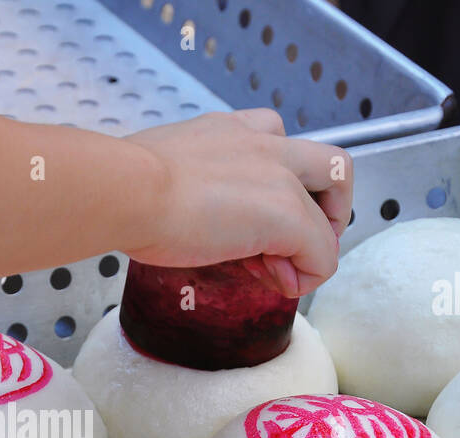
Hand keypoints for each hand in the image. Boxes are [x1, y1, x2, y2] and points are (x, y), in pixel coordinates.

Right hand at [124, 108, 351, 296]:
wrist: (122, 192)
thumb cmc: (121, 187)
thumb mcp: (153, 175)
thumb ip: (175, 187)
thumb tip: (163, 219)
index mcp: (226, 131)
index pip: (274, 143)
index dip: (274, 186)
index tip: (244, 223)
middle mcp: (261, 141)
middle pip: (328, 161)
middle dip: (326, 205)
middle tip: (295, 242)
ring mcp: (279, 174)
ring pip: (338, 194)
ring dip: (321, 237)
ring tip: (284, 268)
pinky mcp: (286, 213)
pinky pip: (323, 250)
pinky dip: (309, 275)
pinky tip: (276, 284)